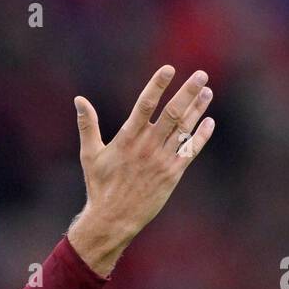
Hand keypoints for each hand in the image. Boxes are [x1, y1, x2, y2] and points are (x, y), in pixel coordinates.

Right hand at [67, 65, 215, 275]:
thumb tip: (79, 100)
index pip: (145, 105)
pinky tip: (208, 122)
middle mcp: (147, 146)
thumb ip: (88, 125)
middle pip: (172, 113)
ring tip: (206, 91)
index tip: (168, 69)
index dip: (157, 85)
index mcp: (127, 138)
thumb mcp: (90, 154)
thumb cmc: (99, 186)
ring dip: (197, 108)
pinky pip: (190, 151)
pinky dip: (201, 136)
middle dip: (188, 92)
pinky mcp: (172, 175)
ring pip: (184, 129)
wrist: (113, 219)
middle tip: (201, 74)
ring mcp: (162, 160)